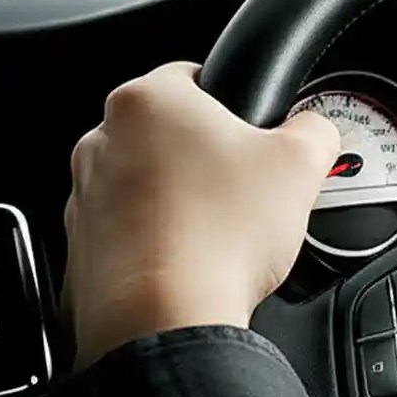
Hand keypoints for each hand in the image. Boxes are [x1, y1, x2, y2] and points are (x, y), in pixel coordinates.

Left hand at [64, 62, 338, 368]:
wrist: (166, 321)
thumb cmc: (219, 237)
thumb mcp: (301, 164)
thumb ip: (315, 129)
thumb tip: (315, 130)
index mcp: (149, 101)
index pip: (195, 75)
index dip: (235, 106)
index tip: (254, 136)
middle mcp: (101, 141)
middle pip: (169, 133)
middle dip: (207, 157)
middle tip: (246, 189)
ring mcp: (84, 196)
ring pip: (146, 183)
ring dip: (180, 200)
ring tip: (221, 232)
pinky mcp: (81, 246)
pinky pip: (128, 234)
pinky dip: (157, 243)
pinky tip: (192, 261)